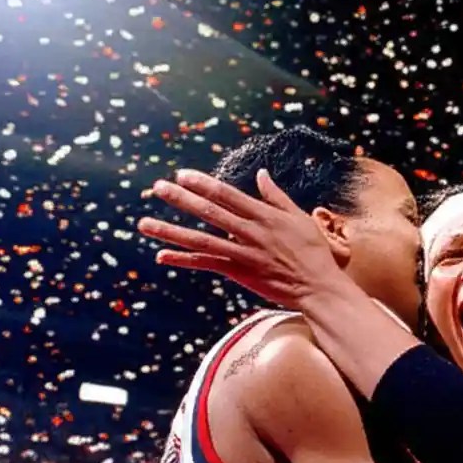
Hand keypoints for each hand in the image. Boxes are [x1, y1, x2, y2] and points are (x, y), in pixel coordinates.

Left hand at [136, 168, 340, 309]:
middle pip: (209, 211)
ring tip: (144, 223)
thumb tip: (262, 175)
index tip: (182, 175)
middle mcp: (250, 231)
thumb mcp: (299, 218)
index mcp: (264, 215)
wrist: (319, 287)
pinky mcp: (240, 272)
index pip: (227, 194)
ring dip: (170, 230)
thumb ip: (277, 197)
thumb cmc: (314, 253)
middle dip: (180, 198)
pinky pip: (206, 264)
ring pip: (200, 239)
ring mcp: (243, 253)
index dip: (203, 183)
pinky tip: (162, 255)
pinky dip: (183, 260)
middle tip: (157, 187)